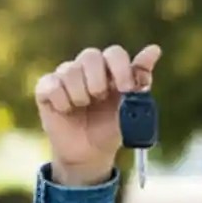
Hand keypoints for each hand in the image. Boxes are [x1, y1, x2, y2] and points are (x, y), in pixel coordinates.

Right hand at [35, 44, 161, 185]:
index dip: (120, 68)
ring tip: (83, 107)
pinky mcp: (46, 88)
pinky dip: (62, 101)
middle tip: (99, 98)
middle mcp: (87, 67)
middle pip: (90, 55)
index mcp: (110, 69)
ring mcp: (65, 76)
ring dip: (80, 95)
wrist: (89, 154)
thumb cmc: (110, 127)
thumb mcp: (131, 108)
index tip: (125, 89)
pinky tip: (66, 110)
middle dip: (97, 80)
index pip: (114, 53)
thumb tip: (155, 48)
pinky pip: (52, 85)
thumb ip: (140, 79)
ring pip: (70, 70)